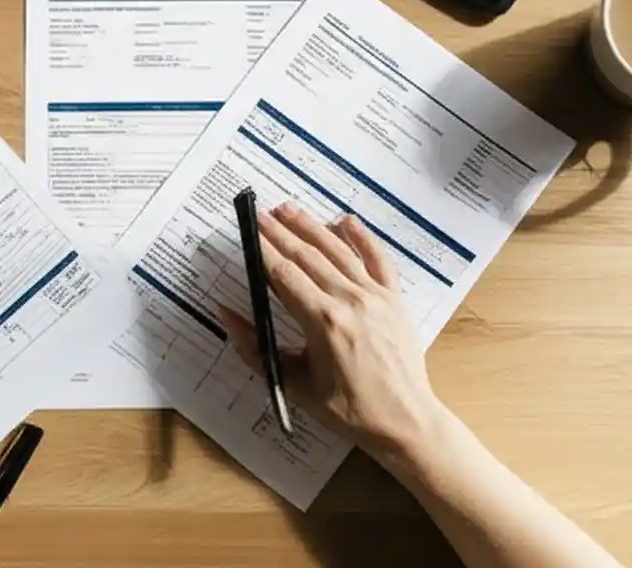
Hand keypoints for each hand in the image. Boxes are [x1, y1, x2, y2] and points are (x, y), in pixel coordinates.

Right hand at [219, 202, 440, 457]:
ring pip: (338, 251)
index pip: (283, 274)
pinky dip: (362, 238)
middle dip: (281, 233)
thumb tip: (227, 316)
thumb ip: (256, 348)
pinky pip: (378, 259)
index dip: (263, 250)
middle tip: (260, 213)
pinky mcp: (395, 299)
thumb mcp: (294, 384)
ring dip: (312, 227)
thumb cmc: (348, 410)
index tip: (248, 231)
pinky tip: (345, 221)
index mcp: (322, 321)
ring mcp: (375, 296)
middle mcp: (349, 300)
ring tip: (289, 209)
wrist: (404, 421)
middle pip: (308, 256)